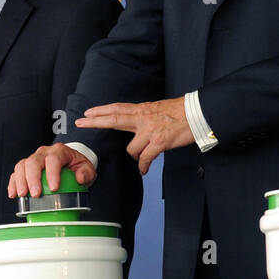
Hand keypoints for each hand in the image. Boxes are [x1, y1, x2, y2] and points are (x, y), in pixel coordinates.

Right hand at [8, 144, 96, 197]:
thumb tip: (80, 178)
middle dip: (33, 178)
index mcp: (60, 151)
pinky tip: (14, 194)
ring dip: (20, 181)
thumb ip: (87, 173)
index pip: (54, 159)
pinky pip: (15, 173)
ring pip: (22, 166)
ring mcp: (33, 158)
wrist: (70, 163)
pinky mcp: (25, 167)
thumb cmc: (77, 166)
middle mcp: (44, 152)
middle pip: (34, 162)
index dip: (52, 173)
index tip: (54, 188)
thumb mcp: (87, 168)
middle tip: (36, 194)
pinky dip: (13, 184)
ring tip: (23, 195)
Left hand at [76, 97, 192, 174]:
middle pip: (114, 119)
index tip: (88, 112)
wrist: (198, 114)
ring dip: (136, 156)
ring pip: (131, 149)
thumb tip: (139, 123)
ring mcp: (150, 131)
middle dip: (95, 121)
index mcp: (143, 110)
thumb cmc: (182, 112)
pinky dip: (144, 166)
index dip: (102, 110)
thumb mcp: (160, 109)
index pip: (118, 108)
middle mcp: (143, 119)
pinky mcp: (159, 142)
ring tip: (142, 159)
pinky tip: (144, 170)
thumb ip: (146, 116)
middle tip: (80, 123)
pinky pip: (145, 158)